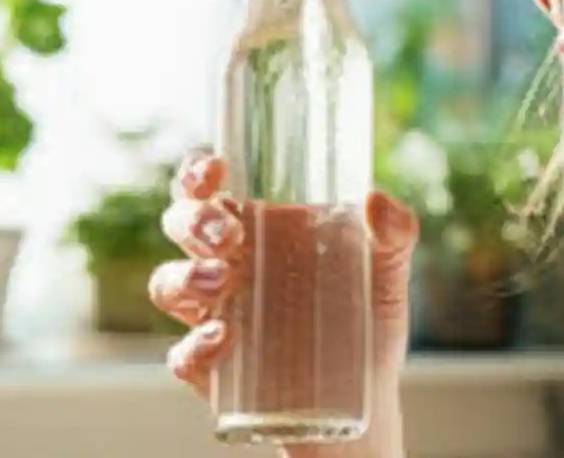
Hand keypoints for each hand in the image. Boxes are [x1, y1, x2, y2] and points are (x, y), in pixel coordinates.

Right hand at [149, 152, 417, 456]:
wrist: (367, 394)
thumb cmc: (367, 317)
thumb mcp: (388, 270)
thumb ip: (394, 232)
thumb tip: (376, 201)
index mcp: (259, 227)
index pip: (208, 186)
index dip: (197, 170)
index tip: (215, 168)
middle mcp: (227, 264)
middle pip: (181, 224)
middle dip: (194, 221)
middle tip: (228, 235)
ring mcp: (214, 315)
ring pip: (169, 284)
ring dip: (185, 277)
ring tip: (223, 281)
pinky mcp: (213, 367)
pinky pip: (182, 355)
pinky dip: (193, 347)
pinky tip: (223, 340)